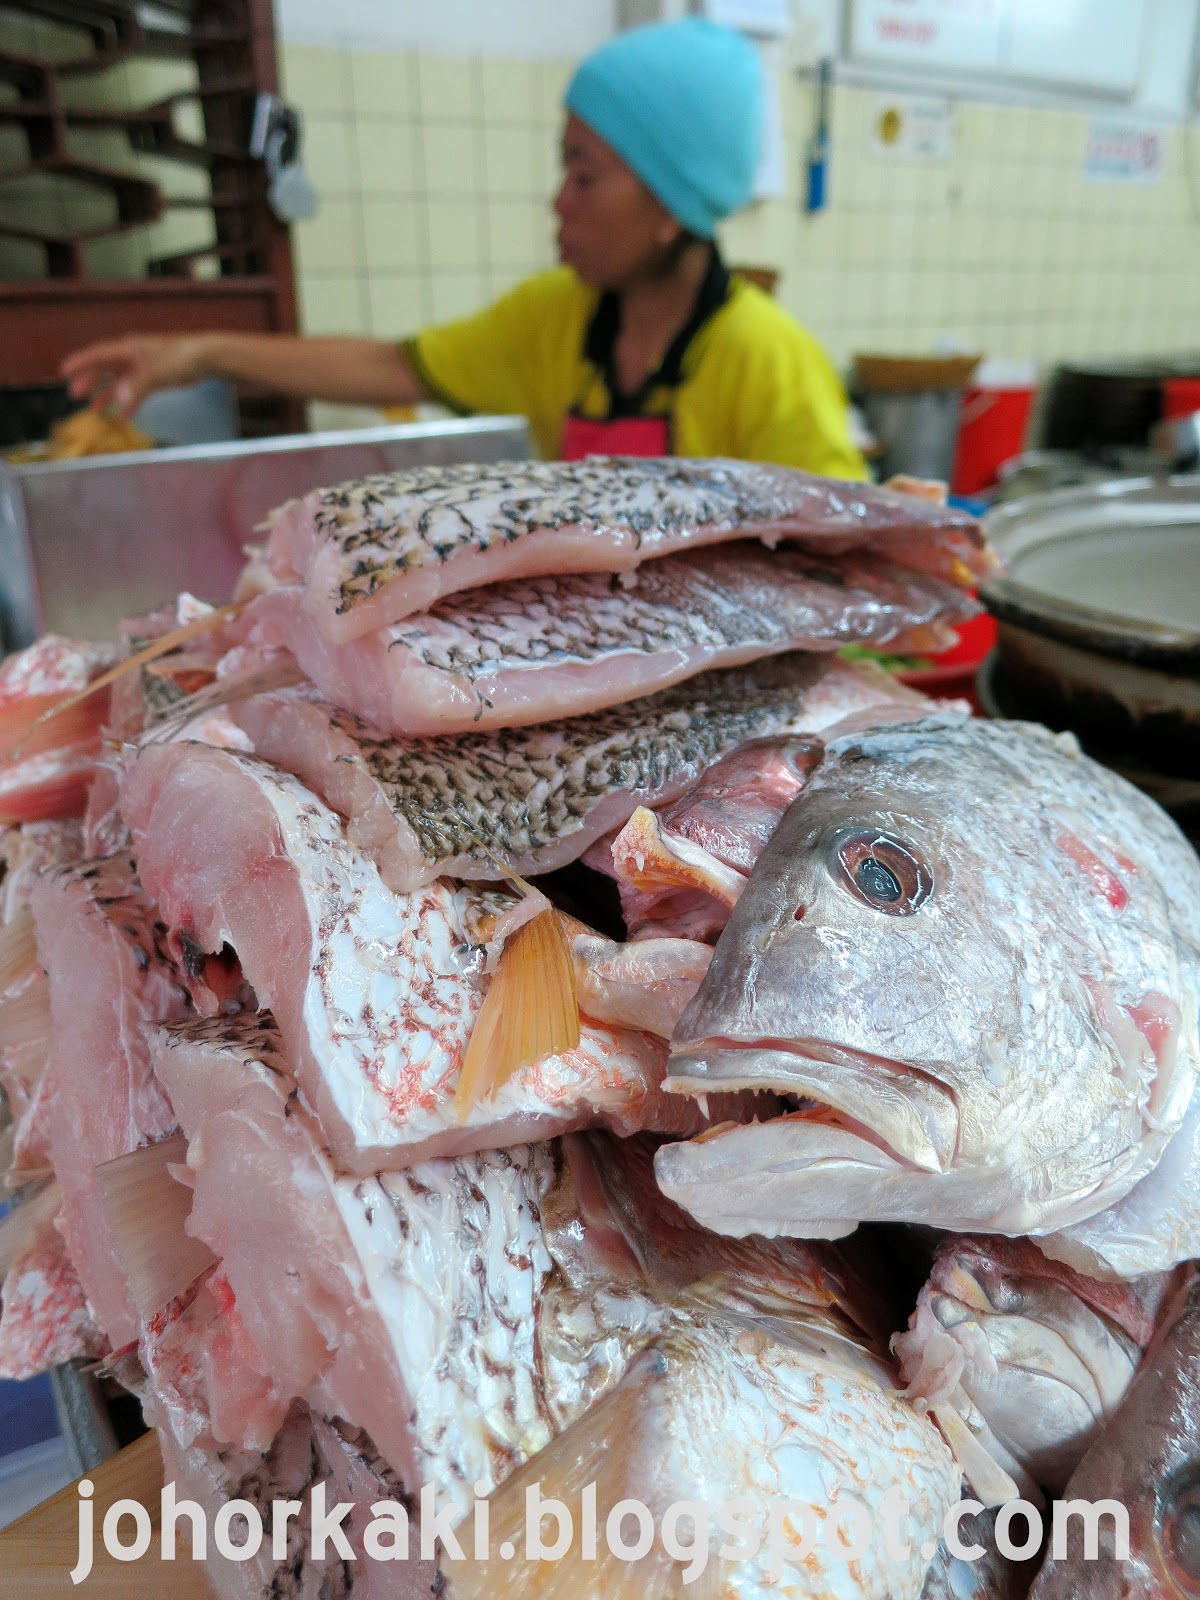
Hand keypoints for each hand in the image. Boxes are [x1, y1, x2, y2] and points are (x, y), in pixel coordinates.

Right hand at [60, 333, 214, 415]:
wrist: (207, 358)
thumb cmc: (182, 358)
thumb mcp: (157, 372)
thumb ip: (137, 386)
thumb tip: (120, 401)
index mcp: (129, 348)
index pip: (98, 354)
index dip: (81, 363)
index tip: (64, 371)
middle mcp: (133, 356)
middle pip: (105, 368)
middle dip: (90, 380)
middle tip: (75, 393)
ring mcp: (144, 366)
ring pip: (119, 381)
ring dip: (107, 394)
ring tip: (94, 408)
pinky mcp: (156, 377)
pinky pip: (136, 390)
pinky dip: (130, 402)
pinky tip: (125, 414)